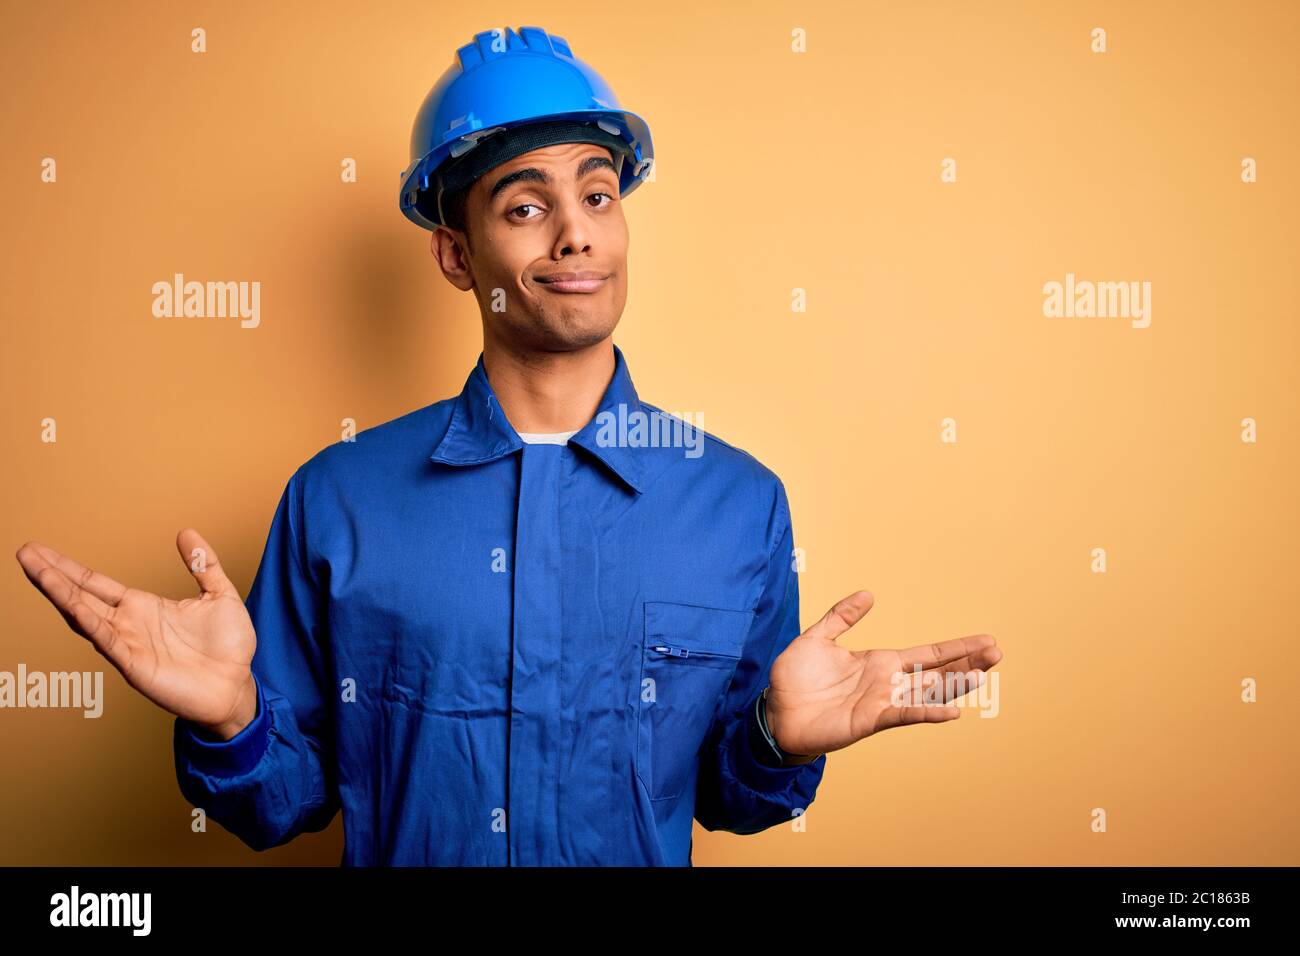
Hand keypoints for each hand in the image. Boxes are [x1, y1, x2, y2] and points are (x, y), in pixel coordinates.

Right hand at [14, 530, 257, 739]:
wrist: (238, 686)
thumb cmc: (228, 647)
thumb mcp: (219, 595)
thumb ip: (202, 564)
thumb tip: (186, 532)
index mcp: (142, 607)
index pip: (96, 583)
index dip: (68, 568)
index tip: (39, 550)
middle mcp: (128, 625)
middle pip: (80, 595)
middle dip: (52, 575)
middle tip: (24, 552)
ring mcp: (128, 645)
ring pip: (85, 615)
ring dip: (60, 594)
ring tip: (36, 571)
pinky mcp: (135, 665)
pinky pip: (106, 639)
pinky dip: (88, 621)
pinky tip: (70, 605)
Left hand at [763, 590, 1002, 758]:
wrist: (775, 711)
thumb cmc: (795, 680)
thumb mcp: (817, 638)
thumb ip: (841, 617)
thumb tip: (868, 595)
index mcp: (880, 662)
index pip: (927, 653)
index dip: (956, 647)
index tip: (986, 639)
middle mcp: (888, 683)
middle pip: (937, 672)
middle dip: (967, 662)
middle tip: (998, 652)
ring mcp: (882, 702)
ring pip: (927, 693)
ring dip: (955, 685)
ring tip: (984, 674)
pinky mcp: (870, 720)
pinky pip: (904, 715)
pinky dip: (927, 712)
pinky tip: (951, 711)